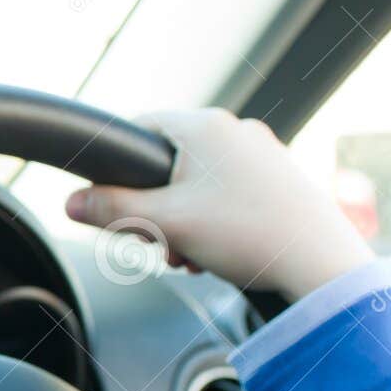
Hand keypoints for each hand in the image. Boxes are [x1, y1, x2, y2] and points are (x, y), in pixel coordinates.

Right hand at [65, 108, 374, 300]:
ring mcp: (260, 154)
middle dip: (155, 209)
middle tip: (160, 243)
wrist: (319, 263)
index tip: (111, 202)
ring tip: (192, 255)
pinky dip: (212, 223)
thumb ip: (112, 211)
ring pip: (197, 184)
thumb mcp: (167, 225)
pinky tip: (218, 254)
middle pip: (167, 163)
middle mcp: (234, 130)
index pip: (138, 129)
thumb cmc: (249, 234)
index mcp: (204, 126)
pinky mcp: (277, 181)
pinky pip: (227, 196)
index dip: (117, 168)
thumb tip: (70, 202)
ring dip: (183, 222)